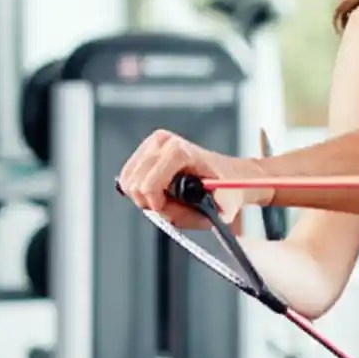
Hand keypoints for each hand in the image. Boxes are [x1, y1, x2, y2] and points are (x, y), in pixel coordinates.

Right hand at [117, 129, 273, 228]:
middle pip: (135, 183)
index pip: (150, 183)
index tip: (168, 208)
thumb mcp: (218, 210)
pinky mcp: (146, 147)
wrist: (230, 175)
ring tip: (165, 198)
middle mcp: (165, 142)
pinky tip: (157, 190)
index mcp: (182, 152)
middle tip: (169, 205)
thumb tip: (163, 211)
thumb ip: (188, 215)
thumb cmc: (226, 191)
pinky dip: (139, 189)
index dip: (155, 203)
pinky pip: (127, 176)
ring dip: (143, 196)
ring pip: (128, 180)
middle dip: (149, 201)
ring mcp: (154, 142)